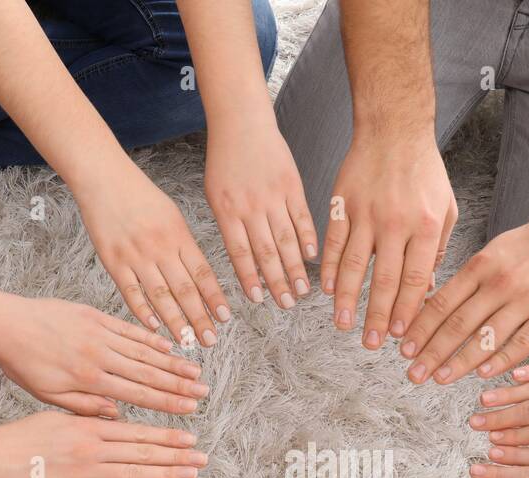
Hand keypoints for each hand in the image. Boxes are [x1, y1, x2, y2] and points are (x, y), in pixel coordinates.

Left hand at [0, 296, 208, 417]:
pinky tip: (169, 345)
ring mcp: (100, 333)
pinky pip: (129, 329)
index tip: (189, 410)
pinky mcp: (95, 316)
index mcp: (90, 380)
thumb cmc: (24, 364)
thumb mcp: (49, 395)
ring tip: (195, 372)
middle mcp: (101, 356)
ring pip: (144, 351)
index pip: (138, 394)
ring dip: (172, 362)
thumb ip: (84, 406)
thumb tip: (116, 415)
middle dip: (179, 385)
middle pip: (149, 373)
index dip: (167, 403)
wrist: (6, 324)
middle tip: (203, 393)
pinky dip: (151, 338)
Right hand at [0, 411, 205, 477]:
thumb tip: (116, 416)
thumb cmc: (24, 436)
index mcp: (89, 426)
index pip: (138, 432)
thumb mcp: (59, 416)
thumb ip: (89, 417)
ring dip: (166, 475)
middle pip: (143, 452)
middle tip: (203, 459)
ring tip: (190, 475)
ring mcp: (85, 472)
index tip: (190, 438)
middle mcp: (92, 448)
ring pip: (135, 473)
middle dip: (176, 456)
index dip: (167, 436)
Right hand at [78, 166, 230, 347]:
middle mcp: (160, 248)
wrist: (104, 178)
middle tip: (211, 341)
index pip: (202, 273)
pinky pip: (131, 293)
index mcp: (179, 235)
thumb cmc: (140, 196)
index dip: (214, 298)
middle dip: (200, 318)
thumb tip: (201, 276)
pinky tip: (154, 327)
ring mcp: (136, 256)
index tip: (225, 318)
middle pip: (185, 290)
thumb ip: (185, 245)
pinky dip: (143, 311)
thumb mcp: (172, 215)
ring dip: (176, 322)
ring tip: (187, 341)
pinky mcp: (113, 262)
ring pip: (160, 297)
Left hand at [205, 114, 316, 308]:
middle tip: (287, 303)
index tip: (259, 299)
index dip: (250, 279)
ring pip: (286, 240)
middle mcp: (251, 207)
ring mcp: (273, 196)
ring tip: (303, 290)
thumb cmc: (225, 160)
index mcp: (227, 211)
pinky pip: (301, 217)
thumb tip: (245, 261)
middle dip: (277, 282)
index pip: (240, 253)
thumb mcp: (216, 194)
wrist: (242, 122)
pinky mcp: (292, 185)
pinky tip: (313, 257)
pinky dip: (308, 238)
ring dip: (295, 268)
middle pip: (266, 253)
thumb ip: (230, 225)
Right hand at [322, 134, 455, 348]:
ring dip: (349, 301)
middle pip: (386, 280)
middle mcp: (397, 223)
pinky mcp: (342, 204)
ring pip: (355, 267)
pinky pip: (334, 244)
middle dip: (377, 317)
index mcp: (427, 226)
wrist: (394, 128)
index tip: (398, 334)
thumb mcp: (446, 207)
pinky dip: (331, 270)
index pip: (416, 279)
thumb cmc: (424, 169)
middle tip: (370, 344)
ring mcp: (367, 214)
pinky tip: (329, 291)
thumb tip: (427, 288)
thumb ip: (439, 248)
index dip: (406, 311)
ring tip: (344, 325)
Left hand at [401, 211, 528, 384]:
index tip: (403, 349)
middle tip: (413, 373)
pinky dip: (500, 361)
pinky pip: (522, 343)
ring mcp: (527, 299)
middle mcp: (500, 283)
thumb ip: (470, 278)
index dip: (420, 329)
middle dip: (431, 352)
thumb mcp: (495, 250)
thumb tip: (439, 305)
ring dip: (459, 362)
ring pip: (485, 338)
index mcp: (482, 266)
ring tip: (439, 378)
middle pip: (457, 325)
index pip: (442, 303)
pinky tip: (482, 375)